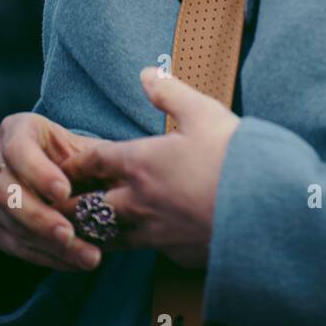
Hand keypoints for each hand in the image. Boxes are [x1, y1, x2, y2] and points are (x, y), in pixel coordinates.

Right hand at [0, 113, 103, 272]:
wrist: (72, 176)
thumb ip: (96, 159)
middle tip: (69, 234)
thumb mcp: (90, 149)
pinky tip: (74, 262)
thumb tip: (112, 171)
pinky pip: (14, 245)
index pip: (18, 149)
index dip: (38, 172)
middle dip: (39, 217)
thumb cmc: (84, 156)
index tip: (64, 192)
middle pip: (6, 191)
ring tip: (85, 255)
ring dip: (46, 243)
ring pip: (8, 223)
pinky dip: (45, 256)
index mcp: (17, 128)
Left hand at [60, 68, 240, 267]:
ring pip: (108, 237)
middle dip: (73, 203)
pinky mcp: (174, 252)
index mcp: (140, 163)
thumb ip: (169, 91)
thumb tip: (146, 72)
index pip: (92, 161)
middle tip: (61, 201)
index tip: (61, 164)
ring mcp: (154, 231)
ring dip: (96, 230)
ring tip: (88, 227)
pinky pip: (143, 250)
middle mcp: (138, 201)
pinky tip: (141, 238)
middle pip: (87, 207)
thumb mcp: (202, 111)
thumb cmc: (233, 154)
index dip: (74, 161)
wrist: (264, 205)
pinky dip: (135, 244)